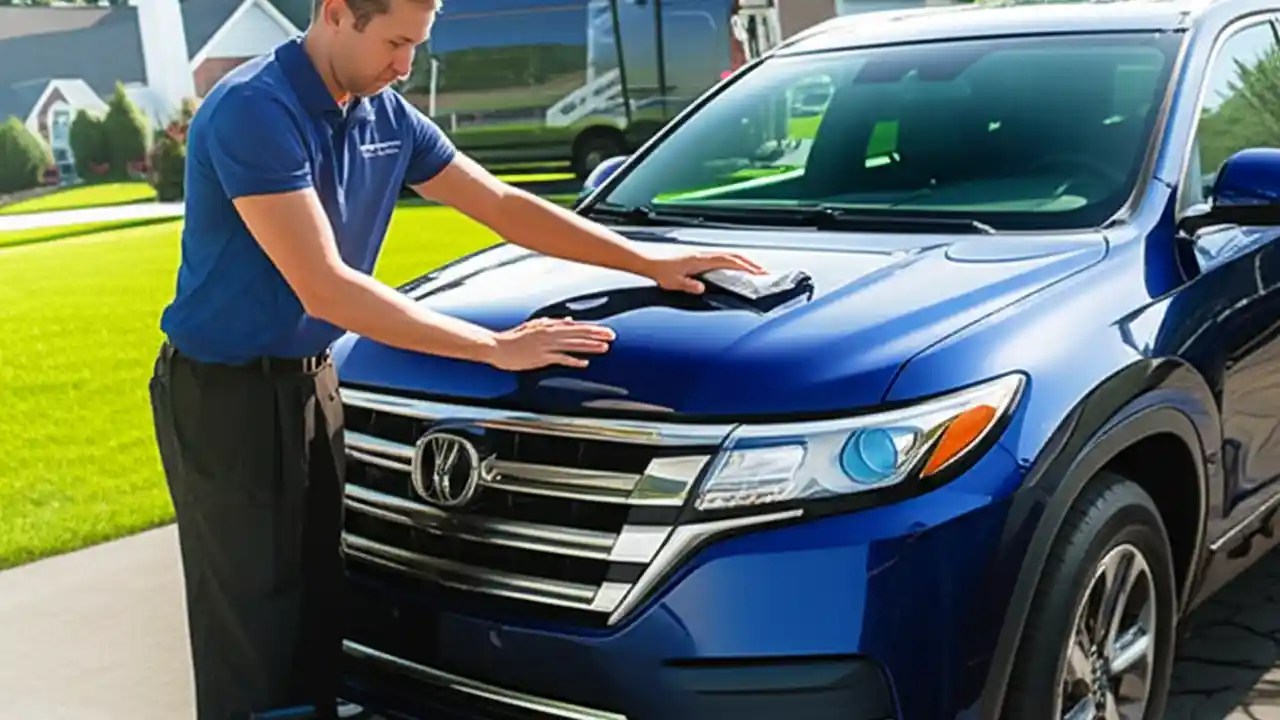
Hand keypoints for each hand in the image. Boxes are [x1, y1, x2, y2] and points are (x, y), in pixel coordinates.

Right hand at [487, 317, 615, 370]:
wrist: (496, 347)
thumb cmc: (515, 337)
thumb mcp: (535, 326)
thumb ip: (553, 323)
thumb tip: (570, 321)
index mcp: (549, 325)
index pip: (576, 326)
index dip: (593, 328)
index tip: (606, 330)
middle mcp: (549, 333)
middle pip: (578, 333)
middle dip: (596, 335)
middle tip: (613, 336)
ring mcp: (545, 345)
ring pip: (572, 344)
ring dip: (589, 346)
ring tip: (604, 348)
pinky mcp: (540, 357)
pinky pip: (560, 358)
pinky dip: (573, 360)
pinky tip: (585, 363)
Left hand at [644, 251, 766, 293]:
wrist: (649, 260)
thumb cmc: (660, 271)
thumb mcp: (673, 282)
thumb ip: (689, 285)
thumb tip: (702, 288)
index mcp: (700, 260)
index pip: (728, 261)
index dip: (744, 266)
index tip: (758, 272)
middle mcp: (703, 255)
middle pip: (732, 256)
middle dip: (750, 263)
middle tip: (764, 272)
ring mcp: (701, 255)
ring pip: (728, 255)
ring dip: (742, 261)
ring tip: (754, 270)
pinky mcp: (698, 257)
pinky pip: (721, 257)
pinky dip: (732, 261)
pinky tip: (735, 268)